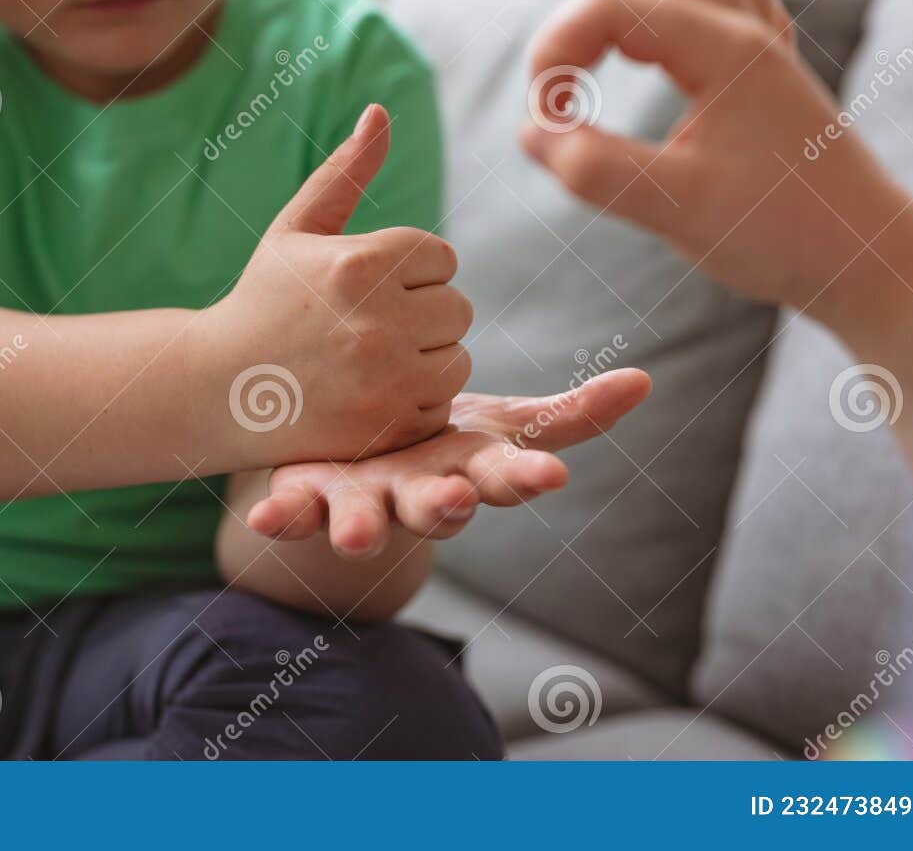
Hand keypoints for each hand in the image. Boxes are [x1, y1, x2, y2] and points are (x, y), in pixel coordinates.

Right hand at [199, 104, 472, 468]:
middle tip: (370, 326)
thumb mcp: (297, 230)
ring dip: (426, 359)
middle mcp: (377, 320)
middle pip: (458, 308)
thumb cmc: (263, 300)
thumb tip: (381, 112)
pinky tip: (370, 394)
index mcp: (359, 262)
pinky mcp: (386, 427)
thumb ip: (345, 171)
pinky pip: (440, 404)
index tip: (370, 287)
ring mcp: (383, 379)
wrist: (219, 390)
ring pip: (457, 358)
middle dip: (423, 314)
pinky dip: (416, 402)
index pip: (441, 257)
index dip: (412, 272)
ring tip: (372, 360)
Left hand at [245, 368, 652, 557]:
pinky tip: (267, 514)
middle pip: (435, 507)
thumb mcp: (501, 427)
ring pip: (366, 517)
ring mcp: (362, 500)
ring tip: (358, 533)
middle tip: (451, 502)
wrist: (355, 461)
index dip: (523, 479)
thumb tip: (645, 380)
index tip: (549, 480)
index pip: (503, 477)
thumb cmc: (440, 445)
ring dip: (363, 526)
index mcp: (466, 471)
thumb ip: (567, 417)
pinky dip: (283, 515)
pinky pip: (294, 511)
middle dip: (443, 508)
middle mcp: (416, 494)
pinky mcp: (309, 497)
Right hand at [517, 0, 912, 320]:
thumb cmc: (784, 235)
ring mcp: (764, 47)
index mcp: (721, 48)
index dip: (555, 56)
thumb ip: (595, 168)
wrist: (873, 261)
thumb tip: (535, 132)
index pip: (606, 9)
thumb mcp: (677, 210)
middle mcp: (744, 30)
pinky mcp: (773, 75)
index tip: (543, 128)